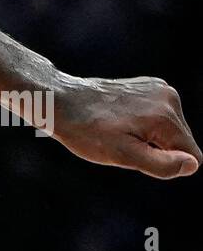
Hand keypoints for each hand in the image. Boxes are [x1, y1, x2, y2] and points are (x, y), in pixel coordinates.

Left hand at [52, 75, 199, 179]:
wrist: (61, 102)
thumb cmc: (87, 132)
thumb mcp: (122, 156)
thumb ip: (160, 164)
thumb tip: (192, 165)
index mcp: (166, 116)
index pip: (192, 155)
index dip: (167, 164)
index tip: (136, 155)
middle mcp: (169, 97)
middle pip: (180, 141)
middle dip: (156, 149)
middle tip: (122, 143)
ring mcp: (159, 88)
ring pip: (168, 129)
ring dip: (148, 138)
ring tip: (118, 131)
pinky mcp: (149, 85)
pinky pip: (157, 115)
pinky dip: (141, 123)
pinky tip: (118, 121)